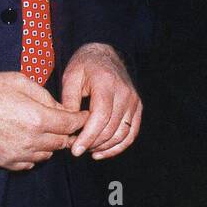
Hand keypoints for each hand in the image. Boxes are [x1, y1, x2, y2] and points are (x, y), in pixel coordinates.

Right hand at [0, 71, 87, 170]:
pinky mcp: (4, 162)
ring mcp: (16, 154)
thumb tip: (62, 110)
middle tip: (63, 122)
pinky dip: (33, 154)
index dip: (81, 119)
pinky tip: (26, 140)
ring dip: (49, 143)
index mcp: (37, 118)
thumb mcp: (20, 81)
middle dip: (65, 131)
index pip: (71, 124)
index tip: (85, 116)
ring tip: (41, 129)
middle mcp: (30, 141)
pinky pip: (28, 164)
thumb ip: (46, 96)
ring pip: (46, 155)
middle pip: (61, 142)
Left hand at [61, 42, 141, 159]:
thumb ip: (69, 100)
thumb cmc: (85, 65)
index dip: (88, 136)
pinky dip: (117, 147)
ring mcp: (134, 101)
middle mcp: (124, 93)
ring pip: (122, 134)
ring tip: (86, 150)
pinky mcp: (137, 107)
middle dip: (92, 143)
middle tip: (75, 149)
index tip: (75, 149)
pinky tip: (101, 152)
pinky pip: (131, 133)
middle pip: (111, 128)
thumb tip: (69, 126)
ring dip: (104, 147)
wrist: (105, 54)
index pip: (100, 116)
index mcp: (106, 83)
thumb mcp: (70, 77)